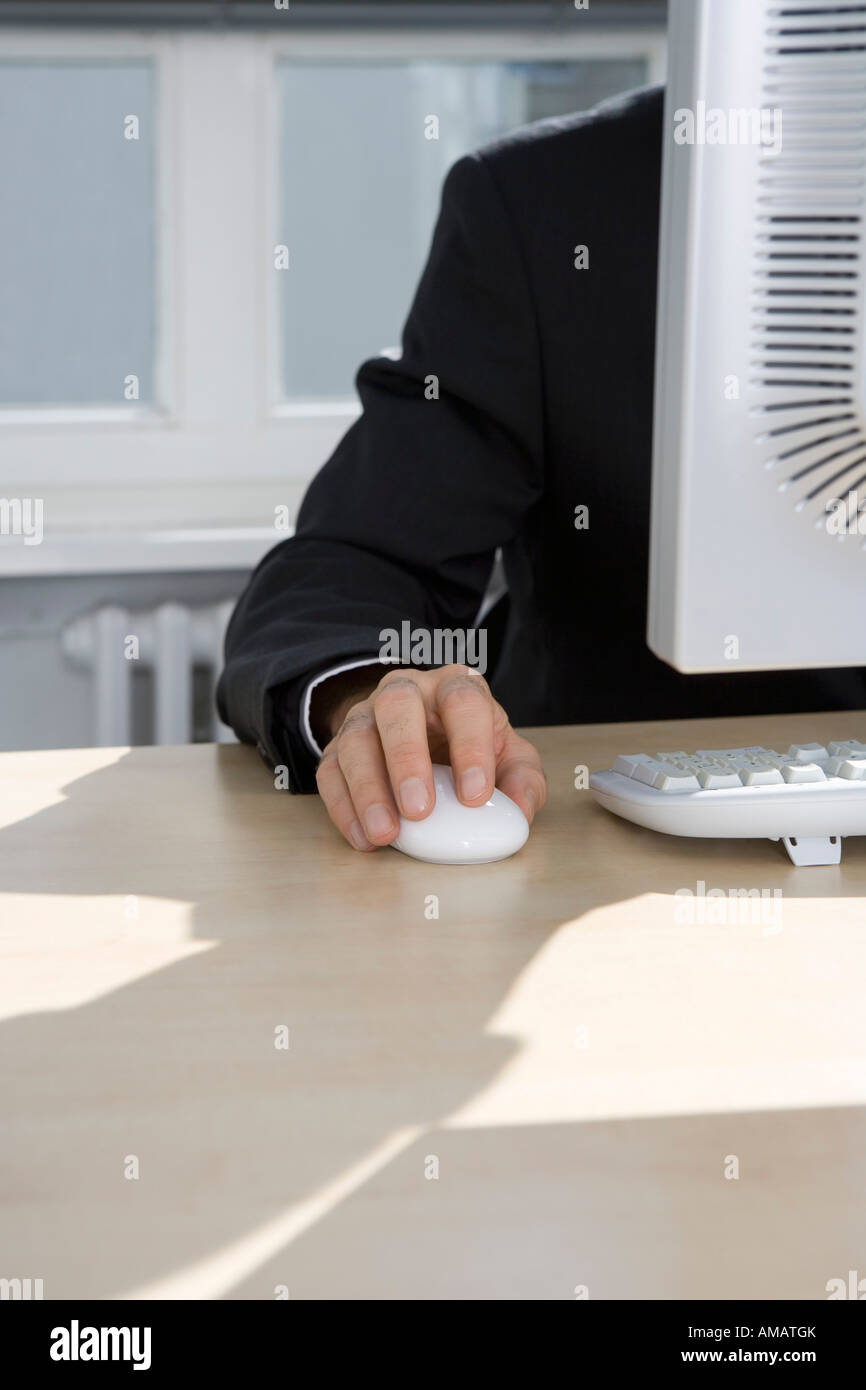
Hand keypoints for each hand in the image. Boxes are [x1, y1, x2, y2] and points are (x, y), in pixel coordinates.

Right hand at [313, 664, 546, 851]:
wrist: (424, 735)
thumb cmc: (470, 745)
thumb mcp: (508, 756)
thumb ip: (522, 781)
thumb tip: (520, 812)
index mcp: (455, 686)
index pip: (463, 701)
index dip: (469, 747)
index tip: (474, 796)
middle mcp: (407, 691)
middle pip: (397, 705)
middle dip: (406, 758)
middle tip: (418, 810)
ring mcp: (366, 715)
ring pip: (356, 738)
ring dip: (368, 788)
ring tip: (387, 833)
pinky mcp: (338, 745)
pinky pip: (330, 770)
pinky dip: (343, 806)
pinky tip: (364, 837)